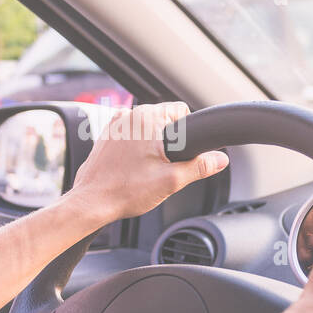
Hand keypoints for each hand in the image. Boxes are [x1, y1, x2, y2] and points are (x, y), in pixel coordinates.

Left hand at [65, 102, 227, 225]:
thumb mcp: (171, 180)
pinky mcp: (106, 136)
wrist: (92, 202)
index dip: (188, 132)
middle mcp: (129, 115)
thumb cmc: (125, 190)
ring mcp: (115, 124)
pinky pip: (131, 134)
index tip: (182, 152)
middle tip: (163, 165)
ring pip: (147, 127)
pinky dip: (136, 146)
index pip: (181, 110)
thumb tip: (220, 160)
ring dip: (152, 143)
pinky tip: (133, 167)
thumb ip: (200, 167)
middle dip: (170, 139)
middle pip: (164, 118)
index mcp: (146, 118)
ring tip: (146, 168)